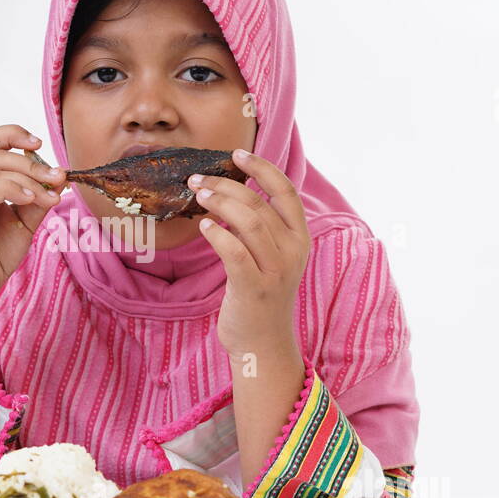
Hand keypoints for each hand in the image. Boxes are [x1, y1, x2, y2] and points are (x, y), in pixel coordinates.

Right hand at [0, 124, 65, 312]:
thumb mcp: (24, 223)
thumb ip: (38, 199)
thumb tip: (60, 177)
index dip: (14, 134)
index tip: (41, 144)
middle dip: (33, 162)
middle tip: (58, 178)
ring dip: (29, 178)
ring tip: (50, 198)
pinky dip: (14, 189)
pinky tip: (32, 200)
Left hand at [189, 148, 311, 358]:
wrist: (262, 343)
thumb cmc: (260, 295)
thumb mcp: (271, 257)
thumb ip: (261, 228)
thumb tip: (229, 193)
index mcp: (300, 238)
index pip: (286, 191)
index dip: (263, 168)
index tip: (238, 153)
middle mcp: (294, 251)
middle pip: (259, 203)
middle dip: (226, 185)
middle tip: (198, 179)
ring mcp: (276, 270)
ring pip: (249, 222)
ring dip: (219, 203)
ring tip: (198, 195)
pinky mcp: (254, 287)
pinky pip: (234, 251)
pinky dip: (218, 233)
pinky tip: (204, 225)